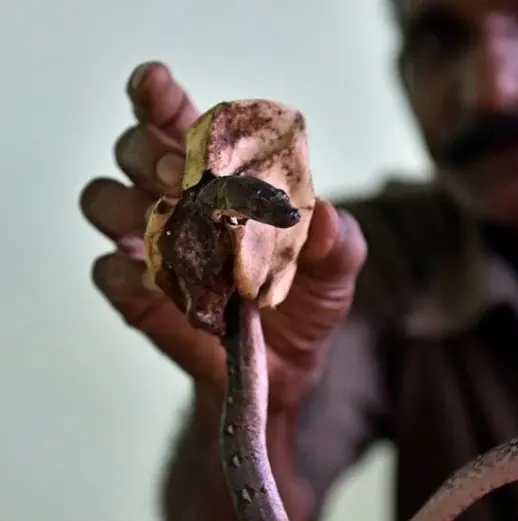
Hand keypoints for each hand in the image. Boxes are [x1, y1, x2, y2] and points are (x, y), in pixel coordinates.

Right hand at [80, 62, 366, 415]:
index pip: (178, 121)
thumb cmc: (308, 298)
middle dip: (150, 152)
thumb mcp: (338, 267)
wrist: (288, 364)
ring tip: (173, 222)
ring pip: (103, 198)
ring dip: (130, 204)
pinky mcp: (137, 295)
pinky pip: (107, 271)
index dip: (159, 97)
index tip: (154, 83)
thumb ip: (337, 239)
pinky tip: (160, 281)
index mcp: (220, 175)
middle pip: (133, 149)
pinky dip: (128, 271)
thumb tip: (322, 215)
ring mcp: (151, 245)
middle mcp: (176, 199)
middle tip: (183, 174)